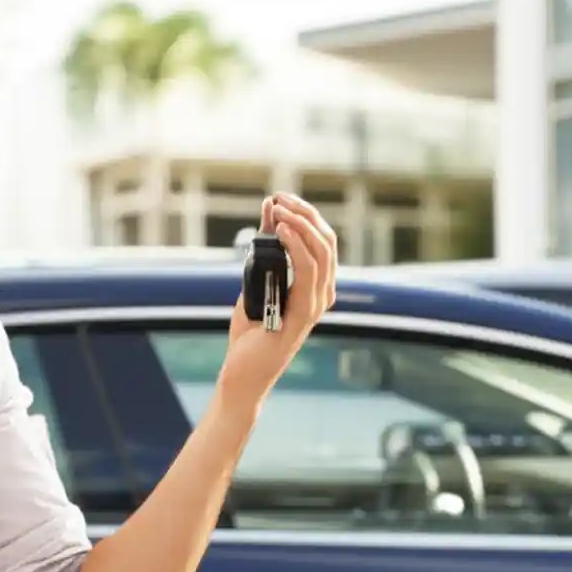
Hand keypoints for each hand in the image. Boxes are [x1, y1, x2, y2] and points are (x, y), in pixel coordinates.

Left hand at [217, 193, 337, 408]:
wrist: (244, 374)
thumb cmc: (251, 333)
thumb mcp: (256, 282)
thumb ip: (265, 251)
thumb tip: (268, 213)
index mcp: (316, 287)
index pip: (324, 241)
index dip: (306, 214)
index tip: (281, 198)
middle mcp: (323, 295)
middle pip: (327, 241)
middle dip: (305, 213)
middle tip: (280, 198)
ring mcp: (316, 306)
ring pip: (321, 252)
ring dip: (299, 224)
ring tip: (278, 208)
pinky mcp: (303, 316)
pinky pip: (308, 273)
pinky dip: (295, 246)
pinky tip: (280, 230)